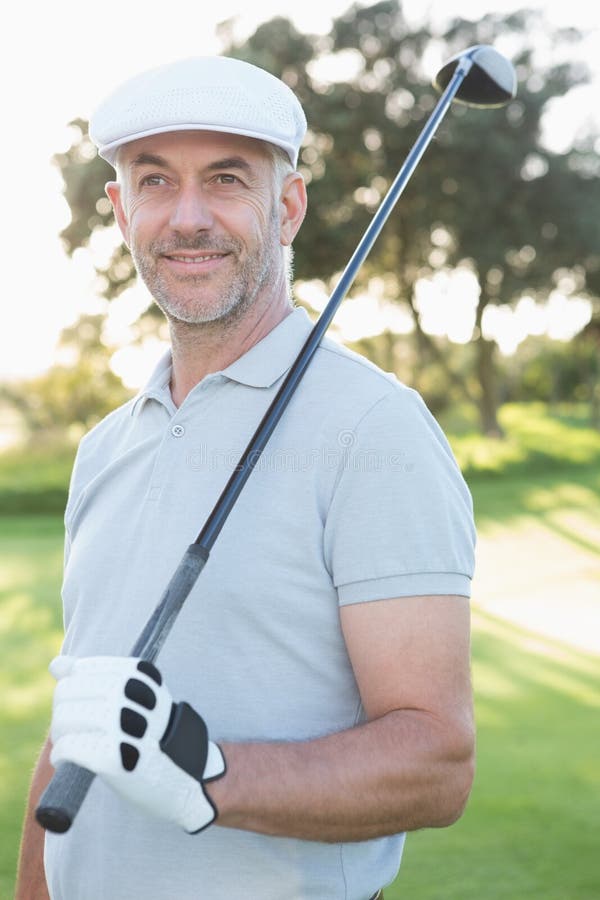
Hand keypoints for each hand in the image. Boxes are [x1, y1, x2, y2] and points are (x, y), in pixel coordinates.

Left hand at [49, 655, 225, 832]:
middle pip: (67, 691)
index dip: (73, 689)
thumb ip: (92, 677)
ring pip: (65, 718)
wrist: (182, 776)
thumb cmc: (149, 732)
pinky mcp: (116, 758)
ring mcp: (124, 725)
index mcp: (138, 673)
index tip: (83, 705)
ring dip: (60, 733)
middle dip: (61, 711)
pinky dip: (61, 754)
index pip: (80, 670)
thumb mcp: (131, 697)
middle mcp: (132, 693)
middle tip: (69, 727)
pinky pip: (69, 747)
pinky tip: (66, 758)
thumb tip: (56, 664)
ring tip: (69, 742)